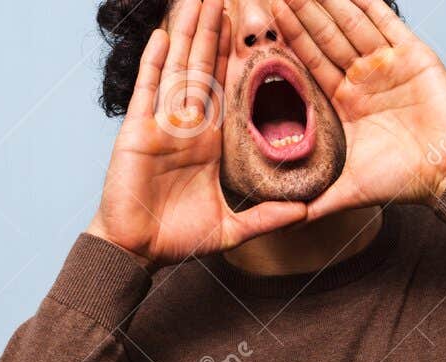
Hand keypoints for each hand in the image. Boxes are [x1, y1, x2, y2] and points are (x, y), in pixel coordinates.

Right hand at [88, 0, 307, 267]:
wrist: (139, 251)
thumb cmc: (180, 238)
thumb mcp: (233, 228)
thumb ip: (267, 217)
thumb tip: (307, 212)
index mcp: (212, 141)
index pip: (230, 88)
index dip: (240, 55)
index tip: (254, 24)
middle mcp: (189, 125)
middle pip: (205, 66)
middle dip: (215, 28)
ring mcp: (162, 124)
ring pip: (178, 68)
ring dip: (188, 32)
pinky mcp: (138, 131)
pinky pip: (148, 90)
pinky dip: (154, 63)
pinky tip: (161, 34)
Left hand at [274, 0, 445, 216]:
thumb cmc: (401, 182)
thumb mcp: (347, 191)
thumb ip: (312, 203)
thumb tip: (278, 223)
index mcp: (343, 102)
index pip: (309, 63)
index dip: (287, 39)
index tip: (265, 15)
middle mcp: (362, 78)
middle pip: (324, 36)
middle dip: (301, 11)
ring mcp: (387, 64)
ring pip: (350, 23)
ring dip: (326, 1)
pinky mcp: (413, 55)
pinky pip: (387, 22)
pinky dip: (368, 3)